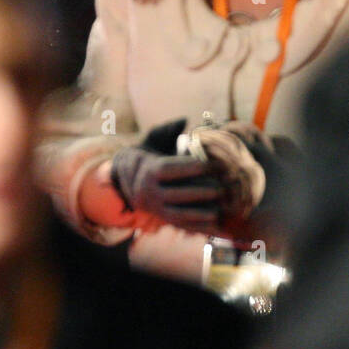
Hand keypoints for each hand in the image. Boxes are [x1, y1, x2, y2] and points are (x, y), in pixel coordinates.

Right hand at [110, 119, 223, 234]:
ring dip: (199, 214)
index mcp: (148, 170)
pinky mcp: (162, 219)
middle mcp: (149, 192)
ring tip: (219, 211)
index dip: (188, 167)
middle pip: (176, 194)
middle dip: (199, 192)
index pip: (169, 170)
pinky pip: (181, 225)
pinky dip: (198, 228)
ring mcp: (155, 208)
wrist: (126, 177)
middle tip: (221, 188)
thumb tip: (184, 119)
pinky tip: (216, 228)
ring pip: (178, 214)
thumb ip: (168, 129)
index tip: (209, 165)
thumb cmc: (148, 152)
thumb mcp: (153, 139)